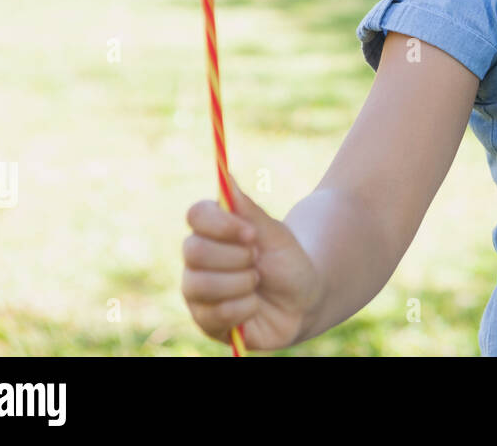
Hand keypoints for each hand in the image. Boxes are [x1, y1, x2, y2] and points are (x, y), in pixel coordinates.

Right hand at [182, 171, 323, 350]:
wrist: (304, 303)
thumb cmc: (288, 263)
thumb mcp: (276, 236)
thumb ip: (249, 211)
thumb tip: (226, 176)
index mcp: (214, 230)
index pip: (196, 215)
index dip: (221, 224)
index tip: (251, 233)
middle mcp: (199, 259)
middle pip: (192, 250)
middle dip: (235, 258)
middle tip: (258, 261)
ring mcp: (198, 290)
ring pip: (200, 284)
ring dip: (241, 284)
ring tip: (257, 283)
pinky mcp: (205, 320)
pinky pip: (213, 314)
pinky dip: (243, 308)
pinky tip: (254, 306)